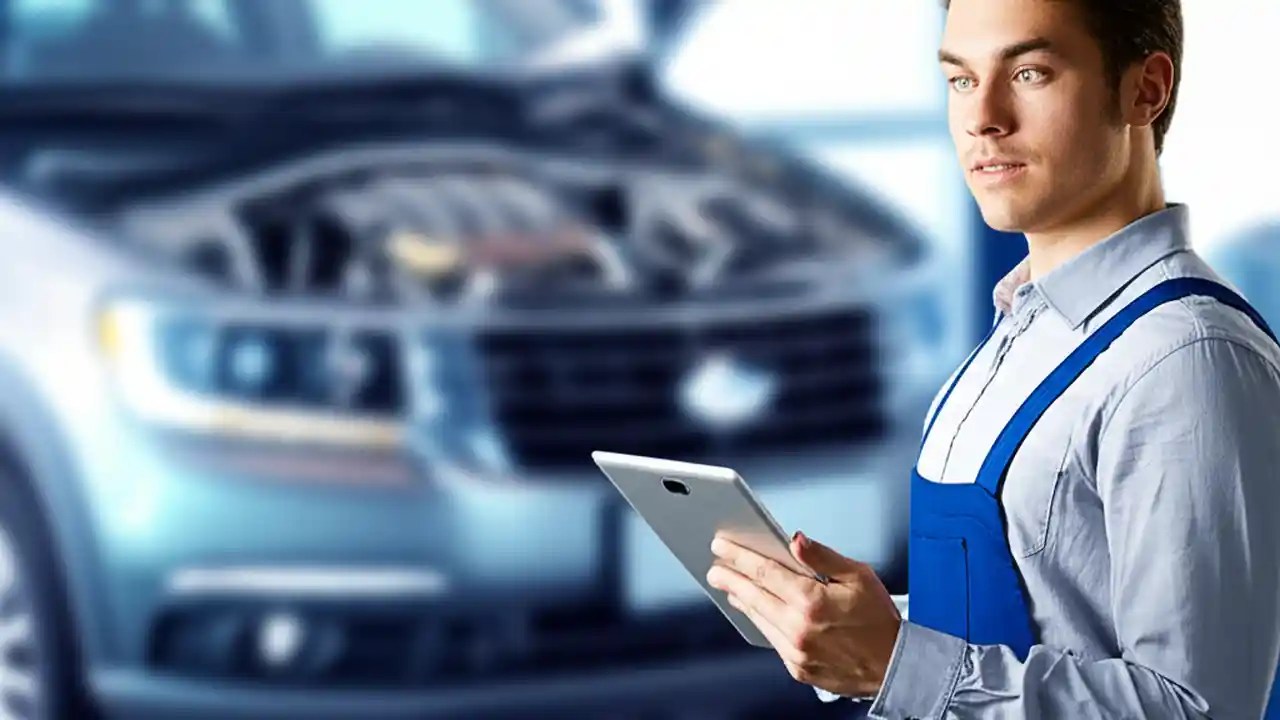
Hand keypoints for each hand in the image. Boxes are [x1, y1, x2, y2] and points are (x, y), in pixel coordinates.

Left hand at [706, 531, 901, 696]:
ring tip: (730, 586)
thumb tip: (795, 539)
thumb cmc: (880, 621)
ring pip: (759, 619)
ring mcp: (796, 651)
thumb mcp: (859, 577)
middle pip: (753, 596)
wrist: (895, 667)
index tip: (722, 546)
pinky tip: (756, 610)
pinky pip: (771, 639)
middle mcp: (799, 628)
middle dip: (730, 578)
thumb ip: (822, 557)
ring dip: (742, 600)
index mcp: (813, 602)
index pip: (764, 572)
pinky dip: (761, 621)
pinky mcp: (797, 668)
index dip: (739, 557)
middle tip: (715, 567)